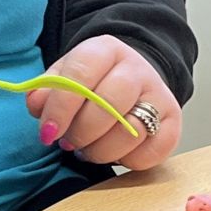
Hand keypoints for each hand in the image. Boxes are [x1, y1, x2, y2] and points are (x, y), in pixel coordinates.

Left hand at [26, 35, 180, 169]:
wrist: (130, 80)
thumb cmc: (91, 83)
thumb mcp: (63, 77)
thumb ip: (45, 90)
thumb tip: (37, 105)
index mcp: (104, 50)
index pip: (80, 75)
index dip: (60, 108)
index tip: (48, 132)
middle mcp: (137, 68)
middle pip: (108, 105)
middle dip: (81, 133)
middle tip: (69, 142)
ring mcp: (159, 94)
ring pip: (130, 132)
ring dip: (101, 151)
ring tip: (88, 149)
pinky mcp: (174, 121)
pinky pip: (152, 151)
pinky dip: (128, 160)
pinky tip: (115, 152)